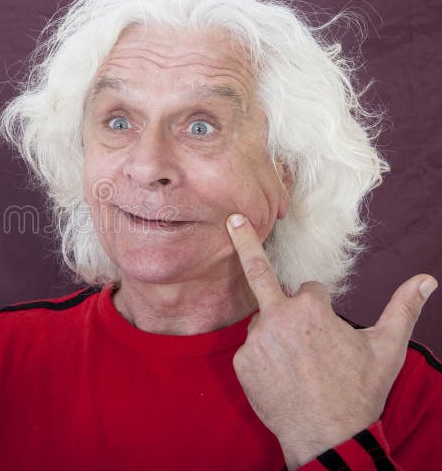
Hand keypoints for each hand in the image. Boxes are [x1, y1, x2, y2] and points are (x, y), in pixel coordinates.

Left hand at [226, 213, 436, 468]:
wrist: (327, 436)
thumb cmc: (358, 392)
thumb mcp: (386, 348)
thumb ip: (402, 309)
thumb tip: (427, 280)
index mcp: (310, 307)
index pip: (310, 289)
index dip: (322, 308)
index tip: (330, 332)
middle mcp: (277, 316)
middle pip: (260, 274)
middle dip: (245, 240)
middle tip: (232, 220)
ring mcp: (255, 339)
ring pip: (264, 323)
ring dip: (276, 333)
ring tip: (298, 367)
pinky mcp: (241, 361)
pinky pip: (252, 350)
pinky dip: (264, 358)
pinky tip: (282, 377)